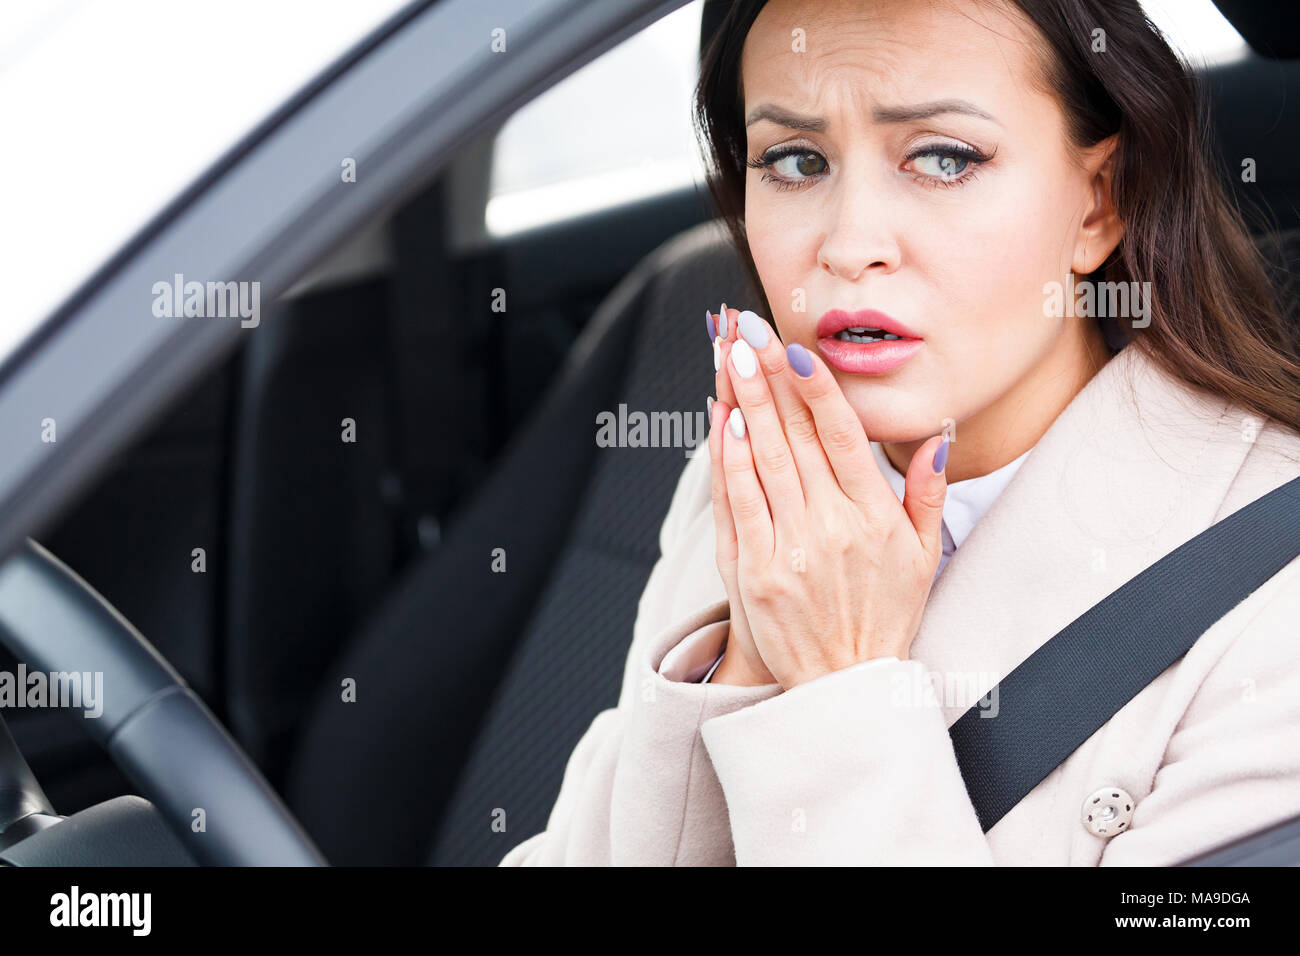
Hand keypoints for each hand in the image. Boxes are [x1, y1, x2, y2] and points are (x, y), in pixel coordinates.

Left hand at [718, 308, 949, 688]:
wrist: (845, 688)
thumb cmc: (884, 616)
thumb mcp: (923, 557)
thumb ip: (926, 493)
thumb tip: (935, 435)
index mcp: (873, 517)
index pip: (842, 437)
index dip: (816, 387)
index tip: (796, 347)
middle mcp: (832, 527)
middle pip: (795, 437)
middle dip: (768, 377)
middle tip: (747, 330)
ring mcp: (790, 549)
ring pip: (762, 460)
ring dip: (742, 403)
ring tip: (727, 356)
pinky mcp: (755, 571)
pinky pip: (737, 503)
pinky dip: (726, 459)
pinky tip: (720, 421)